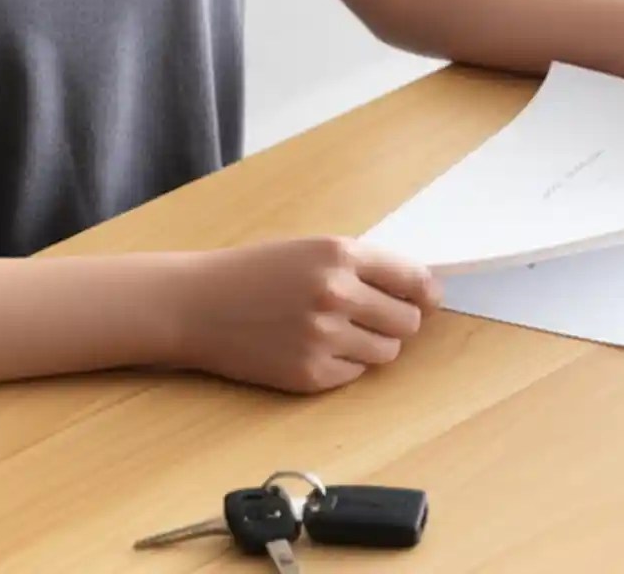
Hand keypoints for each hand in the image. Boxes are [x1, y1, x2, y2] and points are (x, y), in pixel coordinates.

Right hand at [172, 236, 441, 392]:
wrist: (195, 305)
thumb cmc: (256, 273)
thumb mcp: (311, 250)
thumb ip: (363, 266)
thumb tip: (423, 291)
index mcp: (341, 254)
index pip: (415, 280)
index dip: (427, 294)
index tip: (428, 301)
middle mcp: (337, 293)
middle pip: (408, 321)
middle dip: (397, 321)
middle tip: (372, 318)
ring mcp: (323, 336)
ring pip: (387, 352)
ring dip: (373, 345)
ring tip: (339, 332)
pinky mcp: (310, 373)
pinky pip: (355, 373)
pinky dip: (344, 364)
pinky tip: (313, 348)